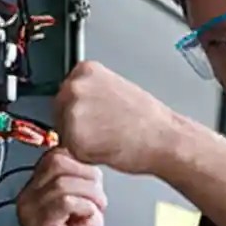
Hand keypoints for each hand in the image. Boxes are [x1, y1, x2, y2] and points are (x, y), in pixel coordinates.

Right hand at [16, 147, 107, 225]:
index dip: (82, 164)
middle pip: (58, 164)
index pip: (55, 155)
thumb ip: (78, 173)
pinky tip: (86, 216)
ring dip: (90, 195)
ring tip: (95, 208)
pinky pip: (65, 202)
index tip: (94, 182)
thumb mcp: (82, 195)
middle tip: (98, 197)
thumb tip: (85, 152)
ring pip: (63, 183)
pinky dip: (84, 206)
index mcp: (35, 185)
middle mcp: (27, 196)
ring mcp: (30, 211)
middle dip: (88, 177)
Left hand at [54, 60, 183, 174]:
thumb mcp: (116, 89)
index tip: (95, 115)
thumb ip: (92, 92)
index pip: (66, 91)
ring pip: (64, 131)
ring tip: (109, 137)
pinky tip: (107, 147)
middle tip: (105, 129)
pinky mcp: (75, 138)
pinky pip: (71, 150)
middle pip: (60, 110)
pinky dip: (86, 155)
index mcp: (86, 70)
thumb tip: (78, 102)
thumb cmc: (149, 120)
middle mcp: (76, 87)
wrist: (165, 139)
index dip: (80, 108)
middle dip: (76, 124)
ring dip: (81, 140)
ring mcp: (74, 111)